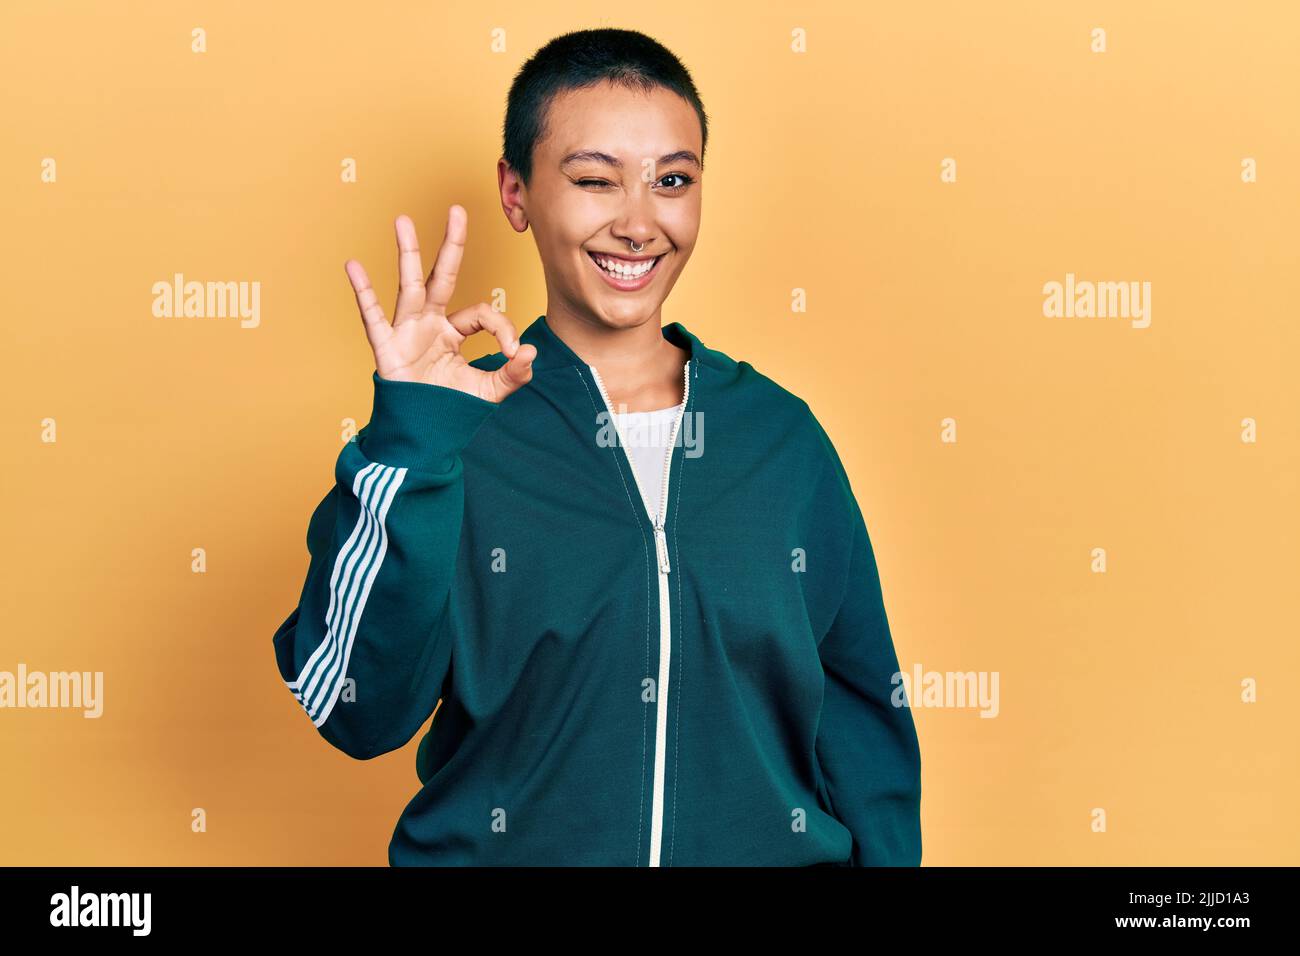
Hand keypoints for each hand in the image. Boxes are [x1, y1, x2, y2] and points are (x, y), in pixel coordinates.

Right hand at [344, 206, 535, 402]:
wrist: (421, 435)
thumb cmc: (450, 410)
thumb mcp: (489, 392)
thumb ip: (513, 374)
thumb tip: (530, 352)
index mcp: (454, 332)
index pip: (482, 315)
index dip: (502, 329)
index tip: (513, 352)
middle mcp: (430, 324)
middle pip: (443, 277)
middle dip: (451, 245)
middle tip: (457, 209)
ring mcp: (407, 332)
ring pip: (410, 286)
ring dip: (408, 253)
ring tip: (403, 221)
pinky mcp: (387, 348)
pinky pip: (373, 317)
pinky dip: (363, 293)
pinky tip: (354, 266)